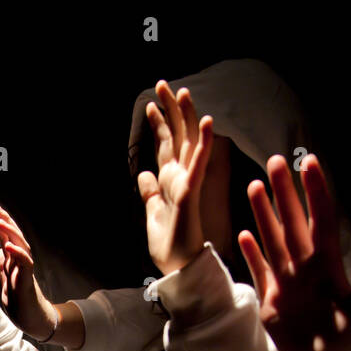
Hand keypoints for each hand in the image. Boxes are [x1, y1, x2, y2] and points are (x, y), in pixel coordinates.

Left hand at [0, 204, 57, 336]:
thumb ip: (4, 264)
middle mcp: (20, 260)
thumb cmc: (18, 298)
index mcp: (13, 259)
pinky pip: (25, 263)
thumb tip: (0, 250)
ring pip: (21, 245)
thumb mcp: (6, 277)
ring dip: (10, 233)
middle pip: (14, 235)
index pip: (6, 236)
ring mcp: (25, 268)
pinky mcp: (27, 279)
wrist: (29, 317)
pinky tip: (8, 246)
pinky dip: (17, 254)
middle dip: (4, 220)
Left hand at [138, 80, 214, 276]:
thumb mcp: (151, 211)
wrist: (176, 265)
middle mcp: (181, 176)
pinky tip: (207, 122)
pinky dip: (203, 142)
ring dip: (187, 117)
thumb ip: (149, 191)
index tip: (150, 104)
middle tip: (162, 85)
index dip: (159, 123)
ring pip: (189, 142)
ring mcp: (188, 182)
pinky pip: (199, 163)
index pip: (166, 145)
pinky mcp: (191, 191)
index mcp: (171, 180)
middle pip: (177, 135)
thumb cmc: (168, 242)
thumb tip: (143, 173)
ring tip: (183, 92)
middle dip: (170, 110)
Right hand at [239, 154, 350, 350]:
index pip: (321, 221)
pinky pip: (261, 272)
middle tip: (275, 161)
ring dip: (264, 215)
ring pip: (274, 241)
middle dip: (284, 194)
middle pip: (292, 224)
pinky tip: (244, 234)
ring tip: (254, 186)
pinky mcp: (271, 302)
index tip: (310, 164)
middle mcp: (306, 269)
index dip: (316, 193)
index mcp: (330, 266)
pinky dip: (253, 254)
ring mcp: (287, 284)